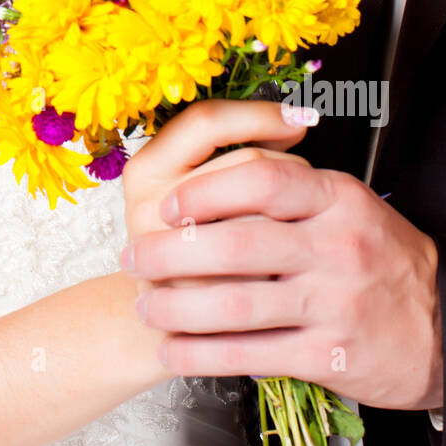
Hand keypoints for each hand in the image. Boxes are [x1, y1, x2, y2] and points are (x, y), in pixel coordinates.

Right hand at [121, 97, 313, 332]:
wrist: (168, 331)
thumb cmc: (193, 247)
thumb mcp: (186, 190)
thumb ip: (224, 155)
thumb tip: (296, 122)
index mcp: (144, 171)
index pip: (206, 121)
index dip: (260, 114)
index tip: (302, 120)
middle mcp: (152, 208)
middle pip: (250, 165)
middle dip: (292, 172)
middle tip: (300, 192)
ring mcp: (177, 256)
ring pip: (270, 211)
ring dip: (297, 216)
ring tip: (294, 227)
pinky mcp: (206, 300)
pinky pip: (274, 264)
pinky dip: (294, 260)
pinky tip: (292, 264)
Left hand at [122, 151, 443, 411]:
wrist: (443, 324)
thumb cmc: (379, 257)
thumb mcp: (345, 204)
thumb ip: (288, 188)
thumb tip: (206, 177)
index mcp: (336, 198)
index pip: (262, 179)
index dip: (204, 191)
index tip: (167, 205)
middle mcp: (336, 247)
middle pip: (237, 243)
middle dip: (171, 254)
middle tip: (136, 258)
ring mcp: (333, 302)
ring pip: (237, 304)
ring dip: (177, 308)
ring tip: (148, 307)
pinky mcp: (329, 354)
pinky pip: (251, 355)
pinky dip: (202, 355)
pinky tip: (175, 352)